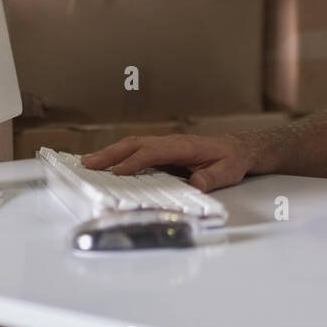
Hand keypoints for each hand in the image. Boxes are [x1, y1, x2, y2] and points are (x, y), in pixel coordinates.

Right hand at [79, 134, 253, 192]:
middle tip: (88, 164)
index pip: (153, 152)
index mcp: (184, 146)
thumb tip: (196, 184)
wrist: (238, 148)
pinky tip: (106, 163)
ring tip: (88, 163)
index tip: (117, 171)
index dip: (134, 162)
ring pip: (133, 145)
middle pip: (135, 144)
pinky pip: (137, 151)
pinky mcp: (163, 152)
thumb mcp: (227, 171)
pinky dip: (119, 155)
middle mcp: (171, 142)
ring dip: (110, 153)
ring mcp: (165, 145)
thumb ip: (211, 178)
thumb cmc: (231, 159)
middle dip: (111, 154)